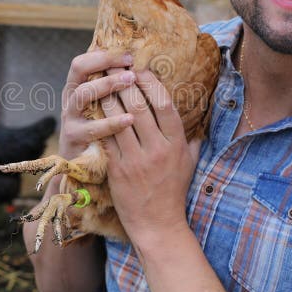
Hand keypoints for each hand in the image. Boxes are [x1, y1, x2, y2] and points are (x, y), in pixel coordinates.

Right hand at [58, 50, 136, 158]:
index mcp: (79, 87)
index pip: (84, 60)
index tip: (129, 55)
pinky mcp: (74, 138)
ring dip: (106, 84)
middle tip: (131, 65)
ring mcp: (70, 118)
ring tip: (130, 81)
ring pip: (82, 94)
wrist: (84, 171)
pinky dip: (111, 122)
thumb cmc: (103, 135)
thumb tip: (143, 69)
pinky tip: (130, 119)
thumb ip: (117, 91)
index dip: (105, 54)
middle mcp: (71, 98)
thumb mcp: (107, 109)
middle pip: (79, 68)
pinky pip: (92, 127)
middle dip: (105, 63)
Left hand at [104, 69, 200, 249]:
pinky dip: (99, 120)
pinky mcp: (117, 170)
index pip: (165, 104)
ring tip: (101, 81)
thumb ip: (193, 141)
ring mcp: (137, 160)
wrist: (157, 224)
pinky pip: (106, 137)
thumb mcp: (189, 163)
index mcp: (177, 144)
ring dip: (108, 97)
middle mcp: (158, 149)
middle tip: (115, 67)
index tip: (140, 70)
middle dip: (125, 83)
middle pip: (139, 107)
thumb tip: (198, 123)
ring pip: (119, 119)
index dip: (151, 83)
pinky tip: (92, 107)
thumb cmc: (173, 191)